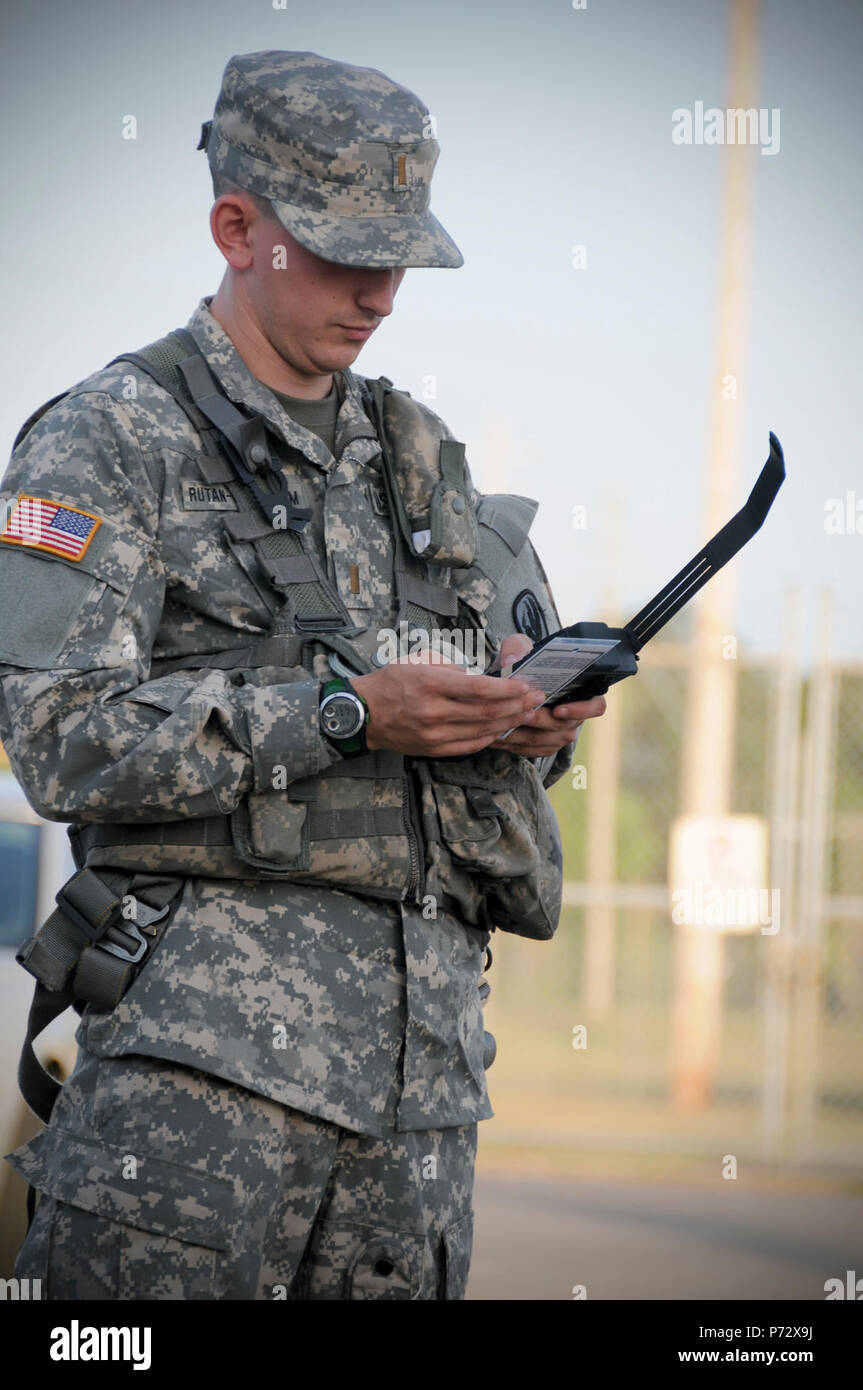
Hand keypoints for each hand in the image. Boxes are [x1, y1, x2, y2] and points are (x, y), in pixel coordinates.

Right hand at [352, 646, 544, 756]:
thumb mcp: (419, 663)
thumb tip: (480, 677)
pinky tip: (504, 729)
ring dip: (509, 722)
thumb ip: (452, 669)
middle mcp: (434, 711)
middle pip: (486, 712)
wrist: (363, 714)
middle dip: (517, 705)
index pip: (479, 688)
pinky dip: (490, 737)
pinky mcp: (434, 749)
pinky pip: (470, 745)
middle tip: (537, 698)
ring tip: (527, 713)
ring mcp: (434, 734)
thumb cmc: (392, 683)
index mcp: (431, 684)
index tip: (527, 685)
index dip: (508, 688)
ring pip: (482, 731)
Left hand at [488, 632, 606, 755]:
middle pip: (565, 727)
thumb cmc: (524, 663)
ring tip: (506, 725)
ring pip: (547, 741)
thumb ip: (517, 648)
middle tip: (526, 714)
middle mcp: (575, 716)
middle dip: (543, 721)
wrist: (510, 683)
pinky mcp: (544, 746)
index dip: (581, 710)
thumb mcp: (520, 647)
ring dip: (526, 734)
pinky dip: (516, 744)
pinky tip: (500, 735)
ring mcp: (560, 733)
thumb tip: (512, 661)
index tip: (559, 709)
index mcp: (582, 693)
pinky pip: (533, 750)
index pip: (596, 706)